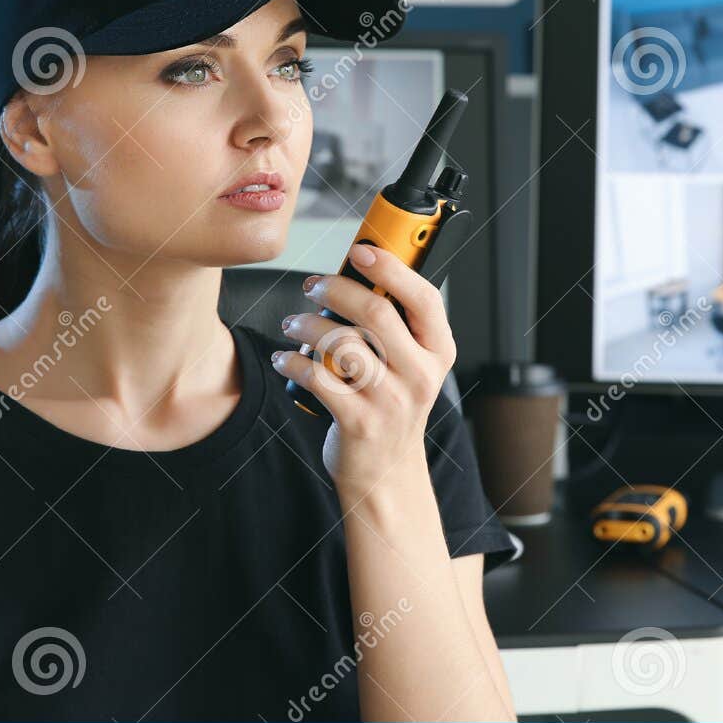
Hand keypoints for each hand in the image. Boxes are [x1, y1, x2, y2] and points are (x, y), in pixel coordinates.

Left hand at [272, 243, 456, 503]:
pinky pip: (317, 378)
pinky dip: (292, 361)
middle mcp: (421, 374)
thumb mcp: (411, 364)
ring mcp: (391, 401)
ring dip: (307, 325)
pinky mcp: (359, 422)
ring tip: (293, 323)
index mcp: (439, 351)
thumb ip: (397, 324)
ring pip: (342, 343)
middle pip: (376, 313)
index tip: (360, 251)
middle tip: (312, 285)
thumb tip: (360, 272)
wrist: (385, 472)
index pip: (424, 298)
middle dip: (335, 288)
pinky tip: (283, 358)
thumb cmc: (392, 405)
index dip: (391, 268)